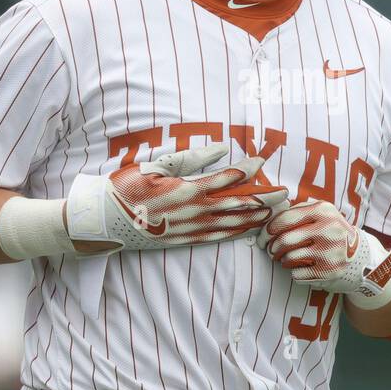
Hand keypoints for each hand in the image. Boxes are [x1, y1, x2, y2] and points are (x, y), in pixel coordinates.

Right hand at [64, 143, 286, 255]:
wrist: (103, 221)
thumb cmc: (127, 187)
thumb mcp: (157, 166)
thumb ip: (192, 158)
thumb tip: (221, 148)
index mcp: (187, 190)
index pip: (228, 178)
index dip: (249, 170)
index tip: (263, 160)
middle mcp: (194, 212)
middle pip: (239, 205)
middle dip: (265, 198)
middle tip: (286, 193)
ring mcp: (190, 229)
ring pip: (232, 224)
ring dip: (257, 217)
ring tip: (277, 211)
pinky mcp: (184, 241)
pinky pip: (217, 238)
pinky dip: (237, 234)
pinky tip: (251, 230)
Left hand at [257, 199, 390, 307]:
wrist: (357, 254)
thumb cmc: (330, 230)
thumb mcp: (321, 212)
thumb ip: (297, 210)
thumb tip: (267, 217)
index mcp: (322, 211)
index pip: (285, 219)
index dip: (269, 229)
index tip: (265, 236)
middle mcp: (328, 230)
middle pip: (285, 240)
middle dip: (272, 247)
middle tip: (271, 251)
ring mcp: (330, 252)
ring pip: (289, 258)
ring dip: (282, 260)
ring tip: (285, 258)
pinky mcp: (329, 272)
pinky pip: (297, 275)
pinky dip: (293, 273)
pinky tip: (299, 268)